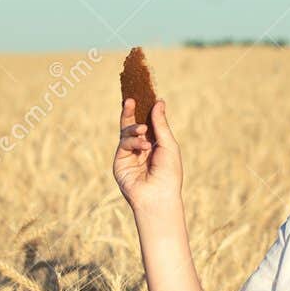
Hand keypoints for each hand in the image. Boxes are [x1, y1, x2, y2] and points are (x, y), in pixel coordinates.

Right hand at [113, 97, 182, 213]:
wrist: (158, 196)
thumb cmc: (169, 173)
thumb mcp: (168, 144)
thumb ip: (160, 124)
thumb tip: (159, 102)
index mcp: (156, 144)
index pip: (148, 123)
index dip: (145, 110)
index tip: (143, 94)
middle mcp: (142, 148)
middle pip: (132, 124)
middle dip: (131, 112)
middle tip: (130, 99)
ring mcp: (129, 155)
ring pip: (126, 132)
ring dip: (134, 128)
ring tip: (143, 131)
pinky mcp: (120, 162)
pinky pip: (123, 144)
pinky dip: (133, 142)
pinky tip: (143, 147)